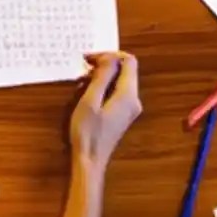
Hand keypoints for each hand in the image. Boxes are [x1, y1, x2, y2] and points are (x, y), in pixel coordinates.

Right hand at [70, 52, 142, 170]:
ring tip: (83, 81)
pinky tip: (88, 93)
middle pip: (126, 70)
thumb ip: (102, 77)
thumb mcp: (90, 101)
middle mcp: (134, 100)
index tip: (90, 59)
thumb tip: (110, 57)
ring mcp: (130, 108)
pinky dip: (104, 86)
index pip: (129, 61)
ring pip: (121, 80)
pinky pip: (117, 92)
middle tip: (84, 68)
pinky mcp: (123, 114)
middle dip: (105, 64)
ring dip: (103, 76)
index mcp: (128, 95)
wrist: (90, 161)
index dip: (110, 55)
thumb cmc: (88, 132)